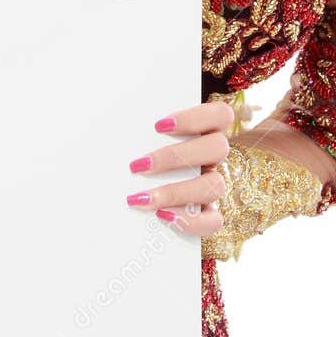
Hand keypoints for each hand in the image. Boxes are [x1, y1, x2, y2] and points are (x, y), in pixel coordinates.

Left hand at [125, 100, 232, 236]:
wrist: (136, 200)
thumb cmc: (140, 158)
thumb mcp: (141, 141)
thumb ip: (141, 134)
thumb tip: (115, 133)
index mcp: (206, 132)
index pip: (220, 115)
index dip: (195, 117)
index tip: (158, 126)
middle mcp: (213, 157)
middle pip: (217, 148)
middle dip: (175, 156)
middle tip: (139, 165)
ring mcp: (212, 185)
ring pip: (216, 185)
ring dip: (176, 192)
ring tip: (142, 199)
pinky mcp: (209, 214)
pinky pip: (213, 221)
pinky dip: (191, 221)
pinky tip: (162, 216)